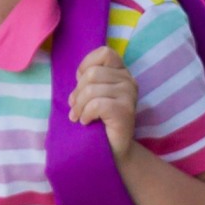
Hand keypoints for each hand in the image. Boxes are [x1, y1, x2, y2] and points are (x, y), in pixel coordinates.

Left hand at [69, 48, 137, 162]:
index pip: (105, 53)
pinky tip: (87, 122)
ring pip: (92, 89)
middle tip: (75, 108)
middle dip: (78, 92)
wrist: (113, 151)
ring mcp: (130, 95)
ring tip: (79, 117)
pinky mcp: (126, 111)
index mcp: (122, 73)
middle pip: (93, 73)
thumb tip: (78, 76)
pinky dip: (86, 113)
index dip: (87, 65)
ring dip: (79, 105)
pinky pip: (97, 104)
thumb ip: (90, 80)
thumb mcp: (93, 95)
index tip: (80, 83)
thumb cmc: (100, 122)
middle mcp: (129, 81)